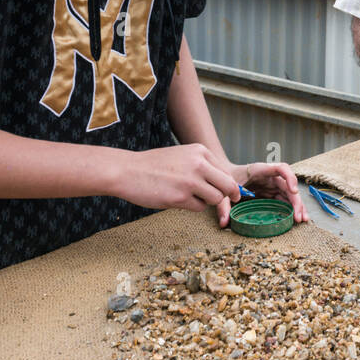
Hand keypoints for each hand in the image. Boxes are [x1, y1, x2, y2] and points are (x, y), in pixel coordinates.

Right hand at [113, 144, 241, 223]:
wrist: (127, 171)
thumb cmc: (153, 165)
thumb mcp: (182, 156)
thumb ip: (202, 166)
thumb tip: (225, 184)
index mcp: (200, 151)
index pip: (225, 172)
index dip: (230, 185)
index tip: (233, 194)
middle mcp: (199, 164)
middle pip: (227, 186)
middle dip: (229, 196)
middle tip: (229, 202)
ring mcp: (191, 181)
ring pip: (216, 198)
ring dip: (207, 202)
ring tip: (190, 197)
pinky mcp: (181, 197)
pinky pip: (199, 208)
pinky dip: (192, 207)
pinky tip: (177, 199)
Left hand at [230, 161, 309, 225]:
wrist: (224, 177)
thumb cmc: (226, 178)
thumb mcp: (225, 190)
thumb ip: (223, 205)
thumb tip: (224, 223)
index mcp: (260, 170)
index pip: (281, 168)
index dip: (290, 178)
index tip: (294, 190)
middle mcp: (270, 177)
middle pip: (289, 186)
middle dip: (296, 201)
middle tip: (299, 216)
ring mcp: (272, 185)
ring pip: (290, 194)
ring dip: (297, 206)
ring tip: (301, 220)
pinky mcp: (271, 194)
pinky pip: (284, 201)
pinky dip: (291, 209)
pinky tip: (296, 219)